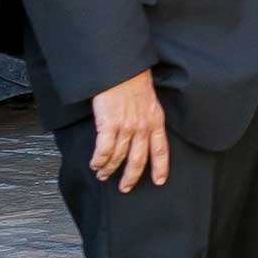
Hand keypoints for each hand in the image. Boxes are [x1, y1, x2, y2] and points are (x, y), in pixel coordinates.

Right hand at [88, 70, 171, 191]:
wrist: (122, 69)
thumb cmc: (133, 80)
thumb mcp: (149, 101)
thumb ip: (146, 118)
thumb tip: (141, 132)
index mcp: (155, 121)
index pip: (161, 150)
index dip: (160, 167)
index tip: (160, 181)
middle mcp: (143, 127)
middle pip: (138, 160)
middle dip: (131, 177)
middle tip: (125, 188)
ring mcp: (127, 127)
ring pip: (119, 157)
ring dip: (109, 169)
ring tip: (103, 175)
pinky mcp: (109, 125)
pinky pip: (104, 150)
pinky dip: (99, 160)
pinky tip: (96, 164)